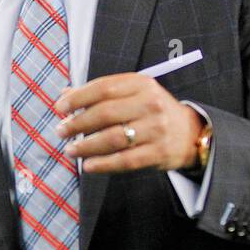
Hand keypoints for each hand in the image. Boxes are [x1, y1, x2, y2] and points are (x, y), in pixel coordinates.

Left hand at [54, 73, 204, 172]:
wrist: (190, 133)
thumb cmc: (151, 111)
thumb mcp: (132, 94)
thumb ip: (100, 93)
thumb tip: (65, 94)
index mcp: (141, 84)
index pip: (103, 87)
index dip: (78, 98)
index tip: (60, 108)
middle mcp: (150, 104)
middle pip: (106, 113)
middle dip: (77, 123)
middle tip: (60, 131)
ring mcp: (156, 129)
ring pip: (113, 138)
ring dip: (86, 145)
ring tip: (70, 149)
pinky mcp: (159, 152)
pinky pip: (125, 160)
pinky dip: (103, 164)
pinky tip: (88, 165)